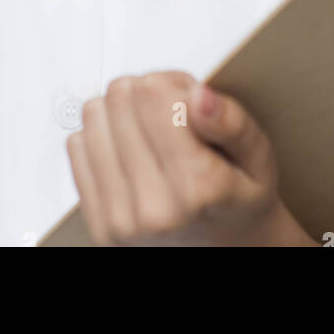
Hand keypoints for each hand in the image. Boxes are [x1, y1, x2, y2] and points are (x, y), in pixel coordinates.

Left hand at [66, 70, 314, 246]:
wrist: (227, 248)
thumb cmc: (239, 198)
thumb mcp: (258, 156)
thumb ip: (233, 121)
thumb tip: (200, 97)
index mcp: (198, 188)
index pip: (152, 94)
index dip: (174, 84)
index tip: (191, 102)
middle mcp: (154, 209)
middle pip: (121, 98)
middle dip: (149, 93)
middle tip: (175, 117)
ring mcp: (121, 220)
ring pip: (93, 115)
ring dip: (122, 112)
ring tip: (154, 133)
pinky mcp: (98, 223)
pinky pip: (75, 145)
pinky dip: (102, 138)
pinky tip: (132, 151)